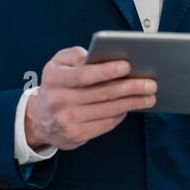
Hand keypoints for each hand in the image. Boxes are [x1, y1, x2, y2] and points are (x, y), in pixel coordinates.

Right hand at [25, 46, 156, 150]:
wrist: (39, 119)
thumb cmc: (55, 85)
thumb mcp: (56, 64)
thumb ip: (74, 55)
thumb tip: (96, 54)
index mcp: (54, 79)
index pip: (84, 75)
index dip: (107, 70)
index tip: (127, 66)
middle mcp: (59, 101)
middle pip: (101, 94)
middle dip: (129, 87)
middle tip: (150, 83)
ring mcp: (68, 121)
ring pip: (108, 110)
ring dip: (132, 103)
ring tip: (149, 96)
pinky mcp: (77, 136)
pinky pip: (106, 124)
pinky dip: (121, 114)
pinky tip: (132, 106)